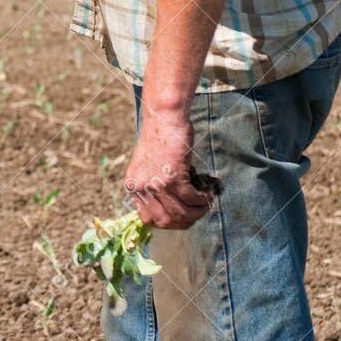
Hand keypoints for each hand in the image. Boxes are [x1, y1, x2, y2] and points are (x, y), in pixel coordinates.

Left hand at [124, 111, 211, 230]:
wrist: (163, 118)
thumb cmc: (159, 138)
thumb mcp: (147, 166)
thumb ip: (152, 186)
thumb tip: (170, 206)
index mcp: (133, 187)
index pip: (147, 220)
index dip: (167, 222)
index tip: (180, 217)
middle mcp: (141, 189)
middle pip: (164, 221)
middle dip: (184, 222)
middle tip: (197, 214)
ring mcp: (155, 184)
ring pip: (180, 213)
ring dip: (197, 213)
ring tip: (205, 205)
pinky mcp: (172, 177)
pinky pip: (191, 199)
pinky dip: (202, 200)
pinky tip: (207, 195)